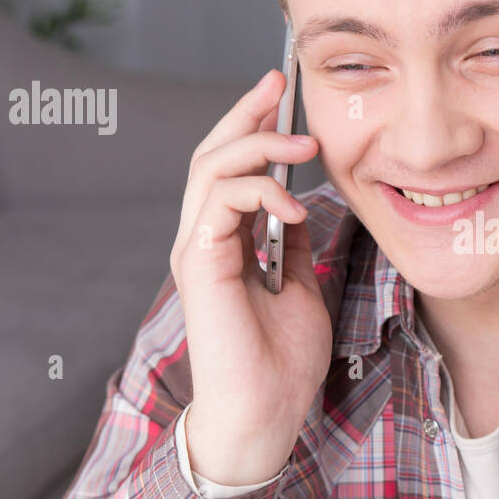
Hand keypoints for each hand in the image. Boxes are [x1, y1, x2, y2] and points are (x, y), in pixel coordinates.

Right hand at [169, 69, 331, 485]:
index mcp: (225, 244)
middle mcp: (204, 241)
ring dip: (257, 145)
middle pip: (211, 155)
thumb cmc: (281, 362)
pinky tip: (296, 205)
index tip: (282, 95)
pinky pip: (219, 203)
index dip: (252, 127)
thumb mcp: (300, 287)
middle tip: (278, 84)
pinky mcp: (199, 265)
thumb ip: (292, 246)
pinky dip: (260, 191)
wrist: (265, 414)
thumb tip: (300, 207)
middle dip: (245, 114)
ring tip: (302, 144)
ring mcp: (197, 252)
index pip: (230, 169)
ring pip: (210, 169)